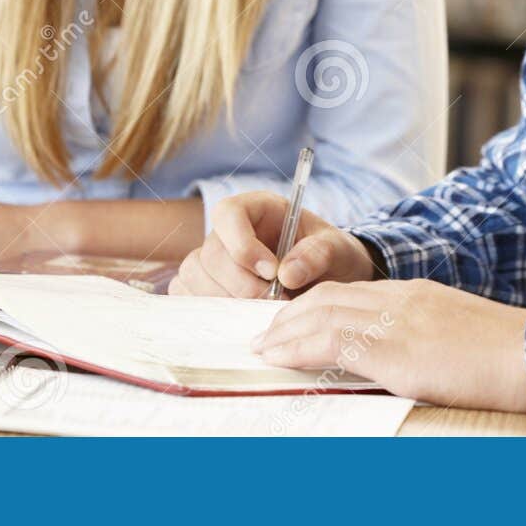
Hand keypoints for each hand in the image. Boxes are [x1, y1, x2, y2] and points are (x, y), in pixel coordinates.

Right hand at [169, 190, 375, 297]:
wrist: (330, 279)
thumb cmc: (331, 256)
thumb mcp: (337, 249)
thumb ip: (318, 254)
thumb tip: (287, 274)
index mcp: (258, 208)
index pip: (228, 213)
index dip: (242, 244)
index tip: (272, 271)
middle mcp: (230, 232)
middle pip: (209, 252)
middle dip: (240, 283)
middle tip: (273, 300)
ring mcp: (214, 259)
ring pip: (193, 275)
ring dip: (224, 300)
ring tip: (261, 310)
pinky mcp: (207, 285)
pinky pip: (188, 295)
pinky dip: (209, 310)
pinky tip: (241, 317)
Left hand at [253, 279, 525, 412]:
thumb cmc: (507, 357)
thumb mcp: (458, 339)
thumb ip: (425, 341)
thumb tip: (405, 362)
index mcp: (416, 294)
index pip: (352, 292)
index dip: (315, 306)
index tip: (293, 322)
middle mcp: (401, 297)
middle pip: (329, 297)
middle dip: (291, 315)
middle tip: (266, 334)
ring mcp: (396, 319)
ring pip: (322, 314)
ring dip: (285, 332)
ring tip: (263, 347)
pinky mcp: (394, 347)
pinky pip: (332, 341)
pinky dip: (299, 347)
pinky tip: (281, 357)